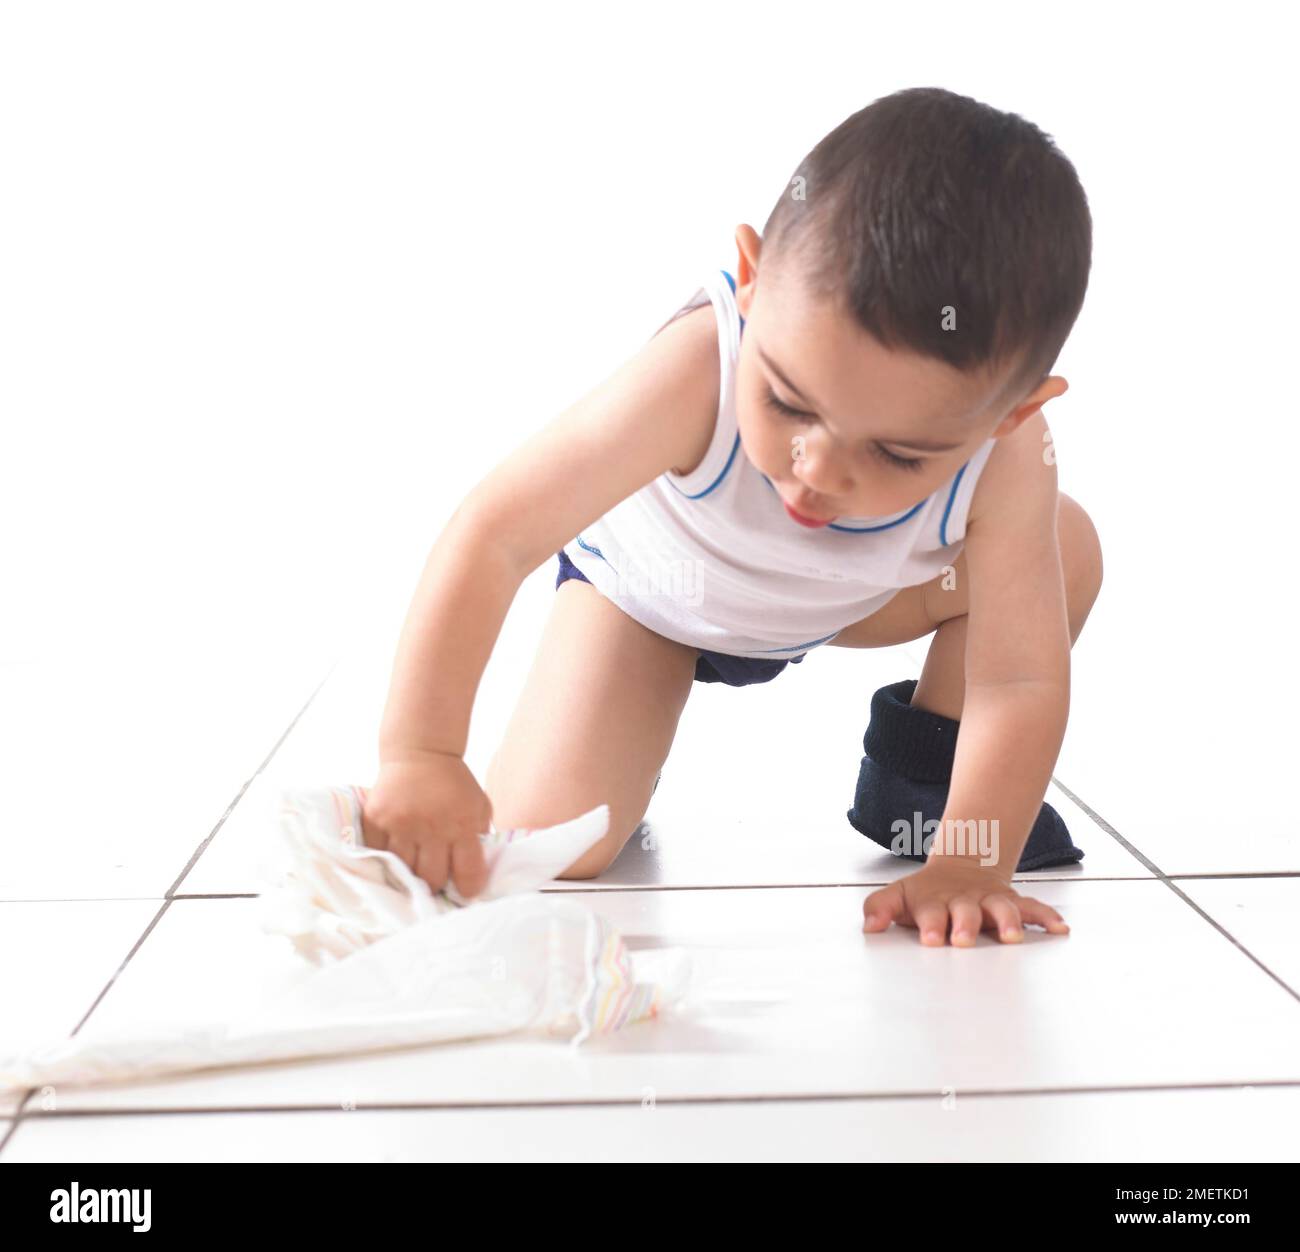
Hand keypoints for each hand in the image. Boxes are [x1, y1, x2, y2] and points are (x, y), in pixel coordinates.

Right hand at [359, 750, 492, 898]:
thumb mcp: (479, 806)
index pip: (468, 872)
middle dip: (435, 885)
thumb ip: (479, 838)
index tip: (465, 891)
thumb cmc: (454, 784)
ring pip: (402, 871)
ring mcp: (400, 822)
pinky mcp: (376, 818)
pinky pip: (377, 854)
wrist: (421, 752)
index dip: (468, 888)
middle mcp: (431, 825)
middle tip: (436, 881)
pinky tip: (395, 854)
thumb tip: (478, 876)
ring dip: (409, 874)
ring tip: (414, 869)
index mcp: (462, 823)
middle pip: (431, 878)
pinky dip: (385, 859)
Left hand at [861, 858, 1069, 946]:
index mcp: (934, 901)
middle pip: (966, 911)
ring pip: (1001, 908)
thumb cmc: (924, 894)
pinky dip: (1046, 917)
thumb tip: (868, 927)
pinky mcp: (1010, 902)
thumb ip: (878, 908)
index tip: (933, 939)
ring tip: (1013, 937)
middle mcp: (964, 901)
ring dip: (1007, 921)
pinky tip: (1060, 929)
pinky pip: (1032, 908)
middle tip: (964, 940)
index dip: (932, 925)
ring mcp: (989, 901)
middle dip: (965, 925)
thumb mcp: (897, 896)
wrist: (959, 869)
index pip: (932, 913)